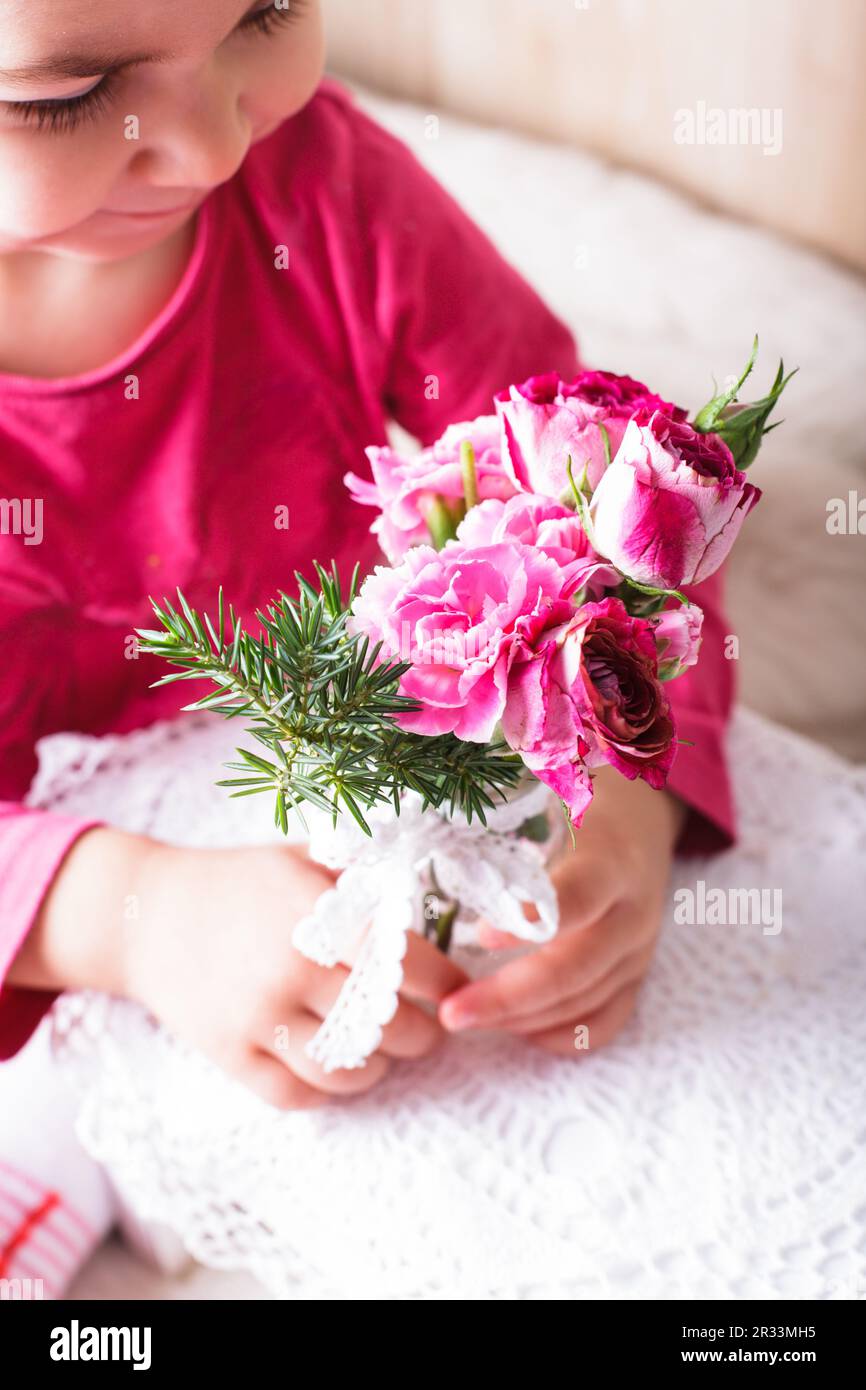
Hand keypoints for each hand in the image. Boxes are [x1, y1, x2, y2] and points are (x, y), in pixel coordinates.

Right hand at [123, 840, 467, 1108]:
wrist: (146, 914)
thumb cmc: (239, 882)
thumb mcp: (303, 860)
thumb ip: (363, 879)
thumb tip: (434, 896)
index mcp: (314, 915)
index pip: (405, 960)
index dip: (444, 982)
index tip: (456, 987)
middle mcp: (288, 970)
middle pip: (388, 1026)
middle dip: (421, 1032)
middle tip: (429, 1026)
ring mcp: (257, 1018)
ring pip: (347, 1070)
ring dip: (380, 1067)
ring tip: (387, 1051)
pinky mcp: (229, 1055)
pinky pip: (297, 1095)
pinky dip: (329, 1092)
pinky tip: (340, 1068)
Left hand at [438, 768, 686, 1054]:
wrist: (644, 825)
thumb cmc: (583, 807)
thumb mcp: (558, 796)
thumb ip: (512, 814)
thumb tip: (433, 821)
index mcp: (612, 862)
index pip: (579, 897)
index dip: (534, 921)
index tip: (480, 937)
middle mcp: (631, 914)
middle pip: (573, 968)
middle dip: (508, 998)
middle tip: (451, 1011)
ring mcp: (637, 951)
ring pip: (582, 1001)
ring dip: (520, 1018)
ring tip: (463, 1017)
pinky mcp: (636, 976)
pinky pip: (604, 1021)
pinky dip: (559, 1034)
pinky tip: (517, 1033)